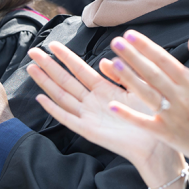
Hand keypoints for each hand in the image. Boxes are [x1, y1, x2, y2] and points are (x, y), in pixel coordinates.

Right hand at [27, 41, 187, 188]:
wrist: (157, 143)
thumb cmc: (150, 116)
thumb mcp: (136, 88)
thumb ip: (120, 74)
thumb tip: (104, 60)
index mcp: (103, 90)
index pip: (79, 69)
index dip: (65, 57)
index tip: (52, 44)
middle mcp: (92, 102)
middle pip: (65, 80)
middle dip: (49, 66)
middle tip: (33, 52)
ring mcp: (88, 116)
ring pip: (62, 95)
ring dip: (46, 83)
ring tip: (31, 68)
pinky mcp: (89, 131)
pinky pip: (67, 118)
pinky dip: (53, 109)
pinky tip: (41, 99)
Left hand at [106, 31, 188, 188]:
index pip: (164, 60)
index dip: (147, 46)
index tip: (130, 34)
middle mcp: (180, 97)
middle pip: (152, 73)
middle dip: (133, 56)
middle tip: (115, 41)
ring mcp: (171, 115)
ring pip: (147, 94)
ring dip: (129, 79)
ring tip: (112, 63)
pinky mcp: (165, 132)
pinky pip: (144, 122)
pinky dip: (128, 114)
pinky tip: (112, 105)